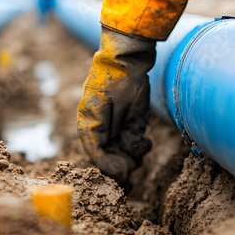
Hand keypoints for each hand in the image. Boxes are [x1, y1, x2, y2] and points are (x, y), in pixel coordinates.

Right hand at [77, 26, 156, 186]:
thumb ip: (103, 140)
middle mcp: (100, 128)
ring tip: (141, 144)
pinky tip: (145, 140)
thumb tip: (109, 166)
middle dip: (122, 164)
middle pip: (109, 157)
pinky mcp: (130, 124)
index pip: (96, 155)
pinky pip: (133, 143)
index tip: (122, 173)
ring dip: (132, 154)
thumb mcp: (107, 111)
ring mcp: (116, 126)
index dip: (108, 168)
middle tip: (132, 166)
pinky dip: (139, 145)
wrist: (129, 60)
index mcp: (88, 124)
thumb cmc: (116, 81)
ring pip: (123, 153)